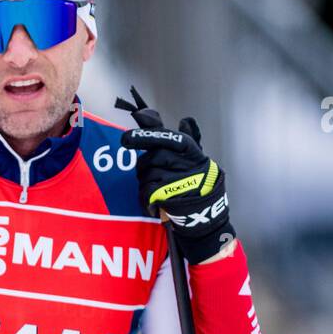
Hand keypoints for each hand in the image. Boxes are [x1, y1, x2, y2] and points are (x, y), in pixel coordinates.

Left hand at [116, 90, 234, 263]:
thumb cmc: (195, 182)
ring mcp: (181, 180)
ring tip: (156, 189)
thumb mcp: (192, 158)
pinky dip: (144, 197)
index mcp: (192, 151)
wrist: (206, 213)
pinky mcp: (172, 196)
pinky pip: (147, 190)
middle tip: (147, 171)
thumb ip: (181, 140)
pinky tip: (152, 201)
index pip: (169, 138)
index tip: (126, 139)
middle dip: (145, 164)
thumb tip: (186, 119)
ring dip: (145, 182)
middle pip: (154, 156)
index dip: (147, 136)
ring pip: (148, 174)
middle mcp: (188, 163)